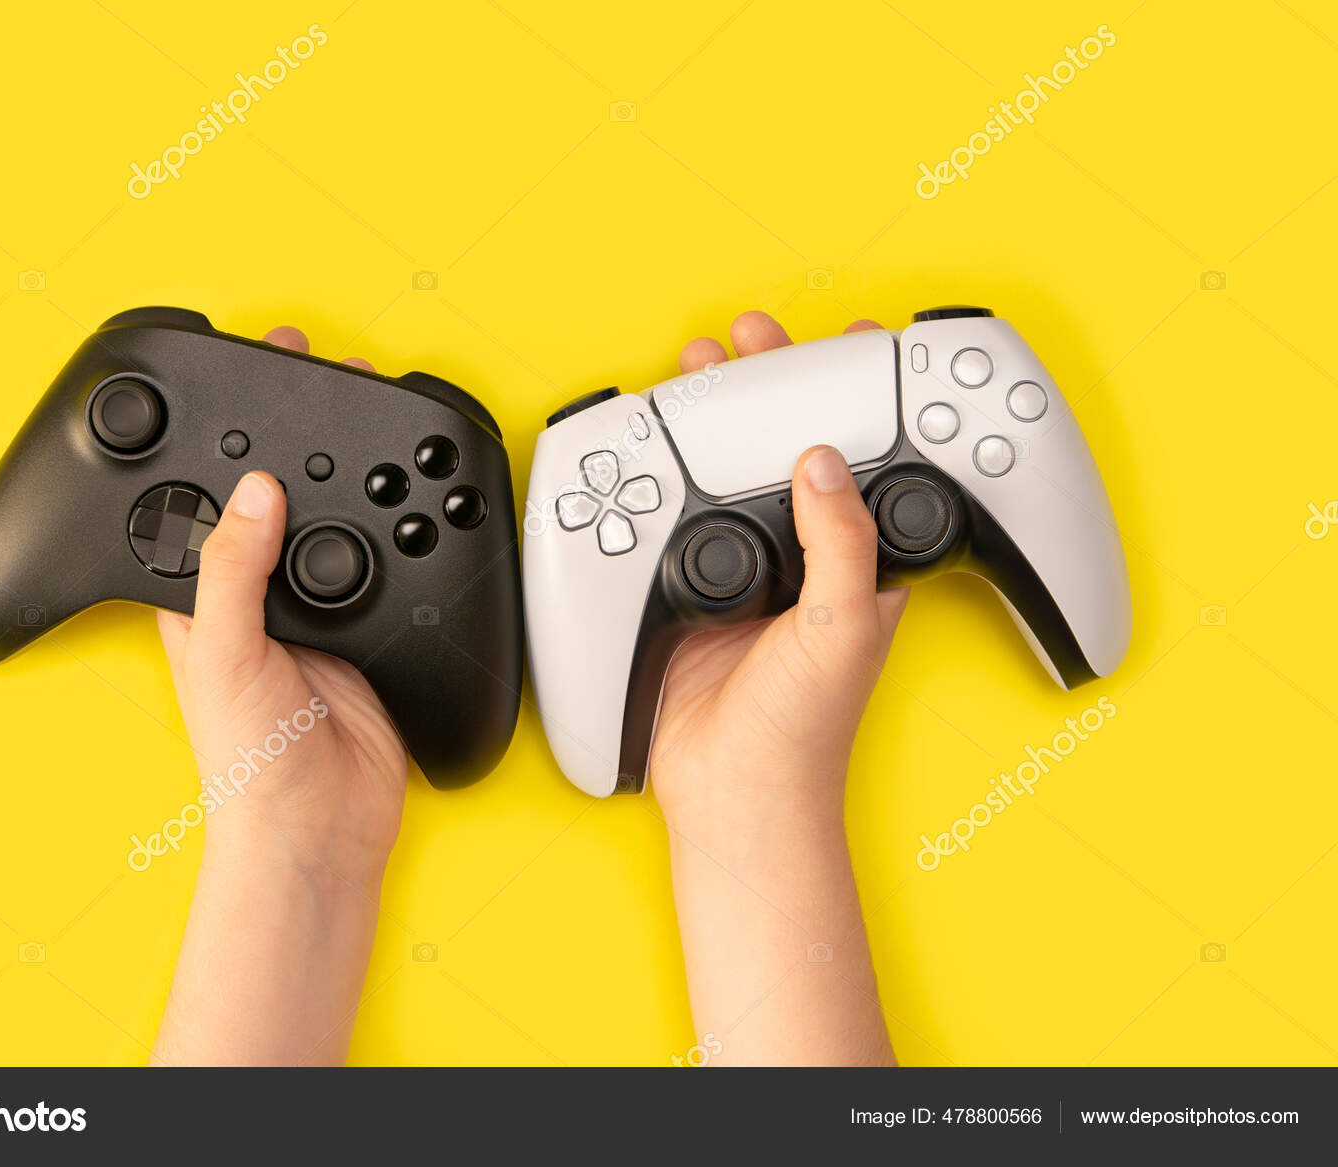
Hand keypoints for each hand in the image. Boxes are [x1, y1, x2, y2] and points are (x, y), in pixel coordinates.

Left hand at [150, 326, 405, 1065]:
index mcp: (204, 589)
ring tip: (375, 421)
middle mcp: (260, 591)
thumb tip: (254, 492)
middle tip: (331, 376)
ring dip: (356, 477)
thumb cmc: (247, 762)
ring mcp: (320, 607)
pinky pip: (391, 563)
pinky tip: (410, 501)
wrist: (321, 831)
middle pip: (282, 494)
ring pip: (340, 521)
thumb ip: (232, 571)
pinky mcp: (373, 628)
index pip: (207, 493)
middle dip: (300, 435)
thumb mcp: (224, 657)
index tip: (249, 374)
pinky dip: (404, 533)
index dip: (222, 433)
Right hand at [649, 311, 908, 821]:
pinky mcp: (693, 589)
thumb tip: (824, 464)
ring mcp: (744, 573)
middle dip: (768, 393)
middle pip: (787, 454)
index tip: (841, 346)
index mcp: (857, 561)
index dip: (859, 401)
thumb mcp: (842, 627)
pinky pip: (683, 520)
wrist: (730, 793)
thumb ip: (840, 542)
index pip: (866, 462)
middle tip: (746, 346)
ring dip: (714, 425)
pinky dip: (669, 481)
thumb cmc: (804, 731)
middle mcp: (803, 560)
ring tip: (695, 375)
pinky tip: (658, 451)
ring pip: (731, 478)